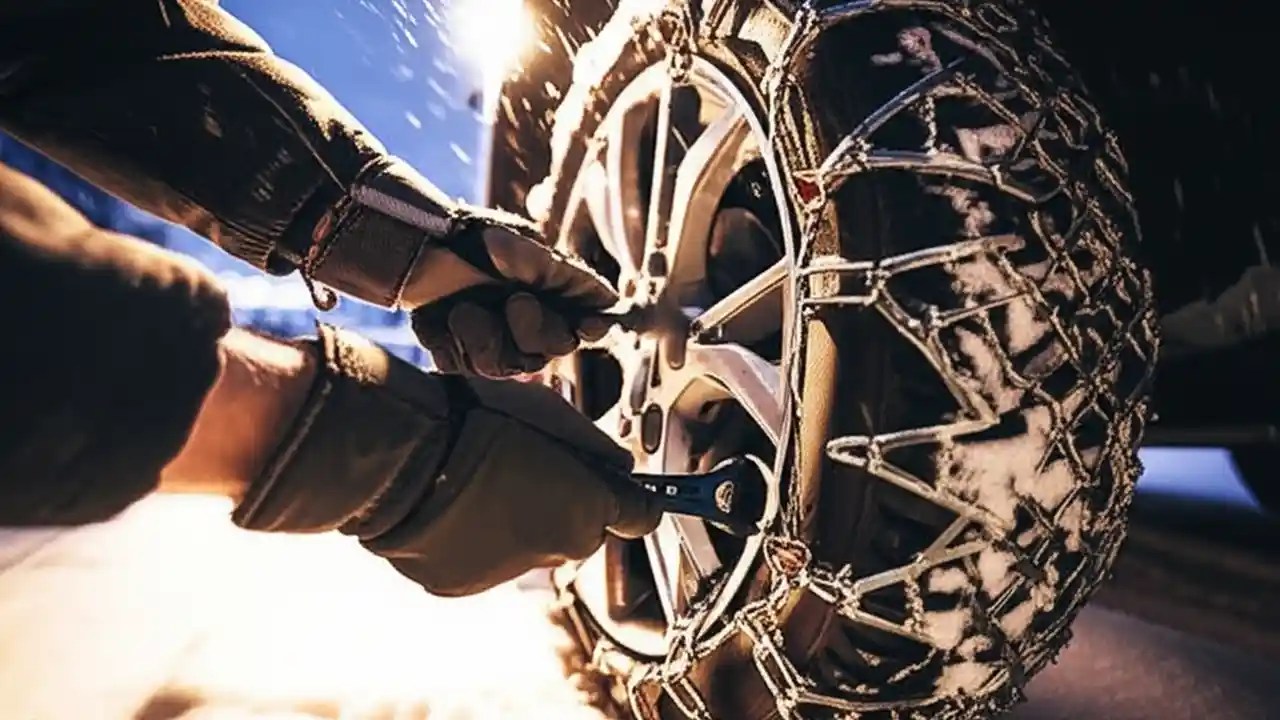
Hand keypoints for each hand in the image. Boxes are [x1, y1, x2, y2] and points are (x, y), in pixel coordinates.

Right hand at [229, 325, 659, 597]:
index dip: (633, 499)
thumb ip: (596, 448)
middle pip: (581, 532)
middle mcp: (559, 551)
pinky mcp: (461, 586)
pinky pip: (481, 560)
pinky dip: (474, 538)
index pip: (642, 516)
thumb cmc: (480, 419)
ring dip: (518, 521)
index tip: (629, 491)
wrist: (403, 456)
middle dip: (567, 504)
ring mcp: (510, 572)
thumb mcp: (552, 413)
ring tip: (479, 478)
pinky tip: (450, 503)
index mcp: (590, 508)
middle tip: (530, 464)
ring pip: (530, 548)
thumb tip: (621, 468)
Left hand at [403, 209, 615, 377]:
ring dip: (480, 335)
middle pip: (546, 355)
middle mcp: (523, 325)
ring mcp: (488, 342)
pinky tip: (439, 318)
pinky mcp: (452, 353)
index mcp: (548, 298)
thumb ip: (565, 276)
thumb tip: (609, 302)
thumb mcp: (522, 246)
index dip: (588, 329)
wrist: (413, 244)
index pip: (584, 327)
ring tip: (462, 308)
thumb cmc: (470, 237)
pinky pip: (459, 366)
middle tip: (513, 301)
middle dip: (531, 329)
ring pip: (502, 368)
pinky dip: (447, 341)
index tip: (586, 325)